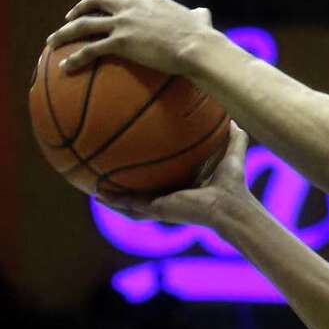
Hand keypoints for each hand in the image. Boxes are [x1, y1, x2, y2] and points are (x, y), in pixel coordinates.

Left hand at [47, 0, 216, 76]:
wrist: (196, 47)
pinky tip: (64, 67)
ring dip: (65, 32)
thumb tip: (204, 14)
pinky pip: (91, 49)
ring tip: (51, 42)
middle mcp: (131, 5)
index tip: (109, 4)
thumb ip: (199, 15)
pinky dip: (75, 57)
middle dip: (80, 7)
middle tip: (70, 17)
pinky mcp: (120, 41)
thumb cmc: (202, 37)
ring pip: (84, 23)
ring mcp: (123, 22)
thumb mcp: (201, 19)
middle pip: (97, 0)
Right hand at [97, 122, 249, 233]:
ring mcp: (161, 207)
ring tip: (94, 188)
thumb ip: (234, 137)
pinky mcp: (156, 210)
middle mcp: (170, 198)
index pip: (163, 179)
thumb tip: (234, 118)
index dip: (150, 171)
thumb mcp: (230, 153)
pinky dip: (115, 202)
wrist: (229, 205)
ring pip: (129, 204)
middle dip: (125, 186)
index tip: (138, 159)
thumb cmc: (233, 183)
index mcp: (184, 187)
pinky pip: (129, 207)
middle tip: (108, 173)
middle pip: (141, 193)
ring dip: (113, 198)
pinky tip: (99, 195)